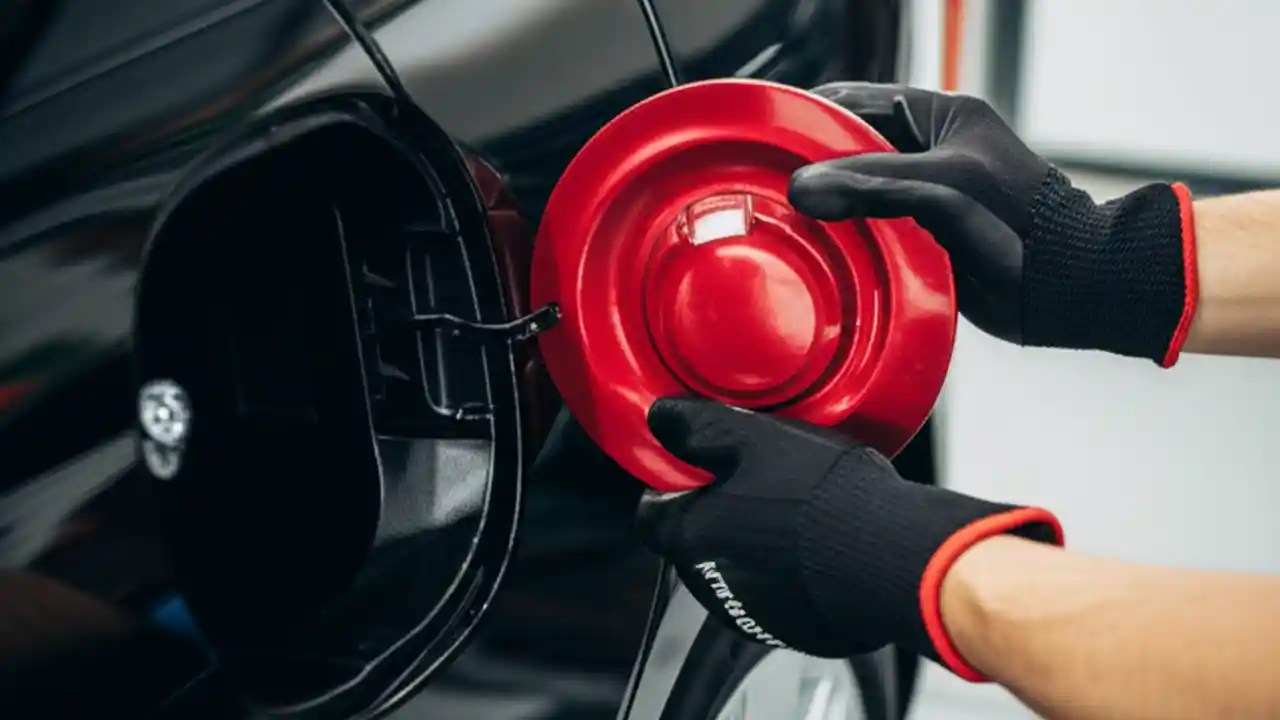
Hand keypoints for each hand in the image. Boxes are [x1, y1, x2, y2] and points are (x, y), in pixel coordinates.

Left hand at [636, 397, 1060, 674]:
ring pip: (742, 573)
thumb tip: (663, 416)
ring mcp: (757, 617)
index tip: (690, 470)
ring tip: (802, 513)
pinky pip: (785, 599)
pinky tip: (827, 547)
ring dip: (760, 548)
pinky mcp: (801, 633)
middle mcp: (713, 588)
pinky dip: (796, 577)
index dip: (669, 489)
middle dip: (721, 516)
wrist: (893, 554)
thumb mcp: (752, 436)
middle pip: (699, 545)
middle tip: (759, 482)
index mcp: (691, 538)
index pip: (652, 517)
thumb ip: (697, 426)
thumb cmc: (821, 495)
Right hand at [788, 82, 1196, 365]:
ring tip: (779, 216)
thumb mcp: (942, 188)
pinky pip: (867, 231)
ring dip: (823, 205)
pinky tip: (814, 250)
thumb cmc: (1023, 225)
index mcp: (940, 117)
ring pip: (854, 193)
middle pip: (848, 149)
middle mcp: (928, 152)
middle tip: (765, 183)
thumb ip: (870, 184)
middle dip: (809, 165)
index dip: (809, 115)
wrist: (1066, 288)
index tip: (767, 136)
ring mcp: (924, 197)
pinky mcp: (921, 239)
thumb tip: (803, 187)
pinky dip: (842, 239)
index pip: (856, 101)